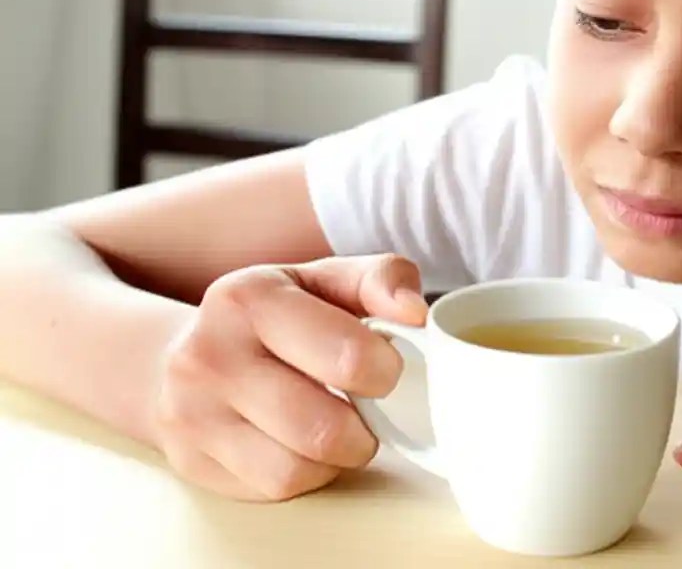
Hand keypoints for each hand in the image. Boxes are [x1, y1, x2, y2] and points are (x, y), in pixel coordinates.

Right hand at [151, 254, 426, 501]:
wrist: (178, 351)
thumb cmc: (274, 315)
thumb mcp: (325, 279)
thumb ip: (381, 280)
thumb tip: (415, 313)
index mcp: (250, 299)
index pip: (348, 357)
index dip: (386, 371)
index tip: (383, 368)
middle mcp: (211, 356)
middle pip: (324, 429)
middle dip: (364, 428)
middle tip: (364, 411)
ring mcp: (193, 414)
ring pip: (296, 470)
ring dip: (334, 458)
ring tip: (335, 429)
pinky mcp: (192, 461)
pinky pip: (273, 489)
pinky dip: (303, 475)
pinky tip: (301, 446)